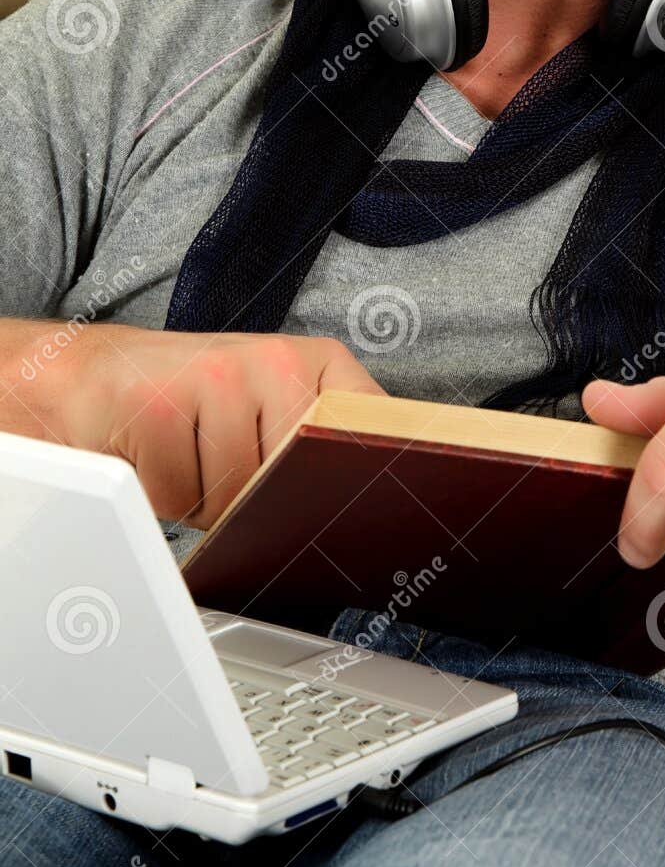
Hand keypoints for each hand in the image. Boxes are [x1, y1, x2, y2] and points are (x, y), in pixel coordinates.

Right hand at [47, 325, 384, 530]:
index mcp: (317, 362)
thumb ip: (314, 443)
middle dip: (261, 501)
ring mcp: (219, 377)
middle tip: (228, 465)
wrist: (92, 376)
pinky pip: (182, 495)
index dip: (363, 474)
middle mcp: (277, 360)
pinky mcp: (161, 405)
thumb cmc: (190, 401)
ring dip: (206, 500)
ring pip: (237, 496)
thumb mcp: (269, 409)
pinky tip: (156, 455)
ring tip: (188, 456)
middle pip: (296, 481)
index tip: (355, 501)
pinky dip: (165, 494)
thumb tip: (358, 506)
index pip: (369, 426)